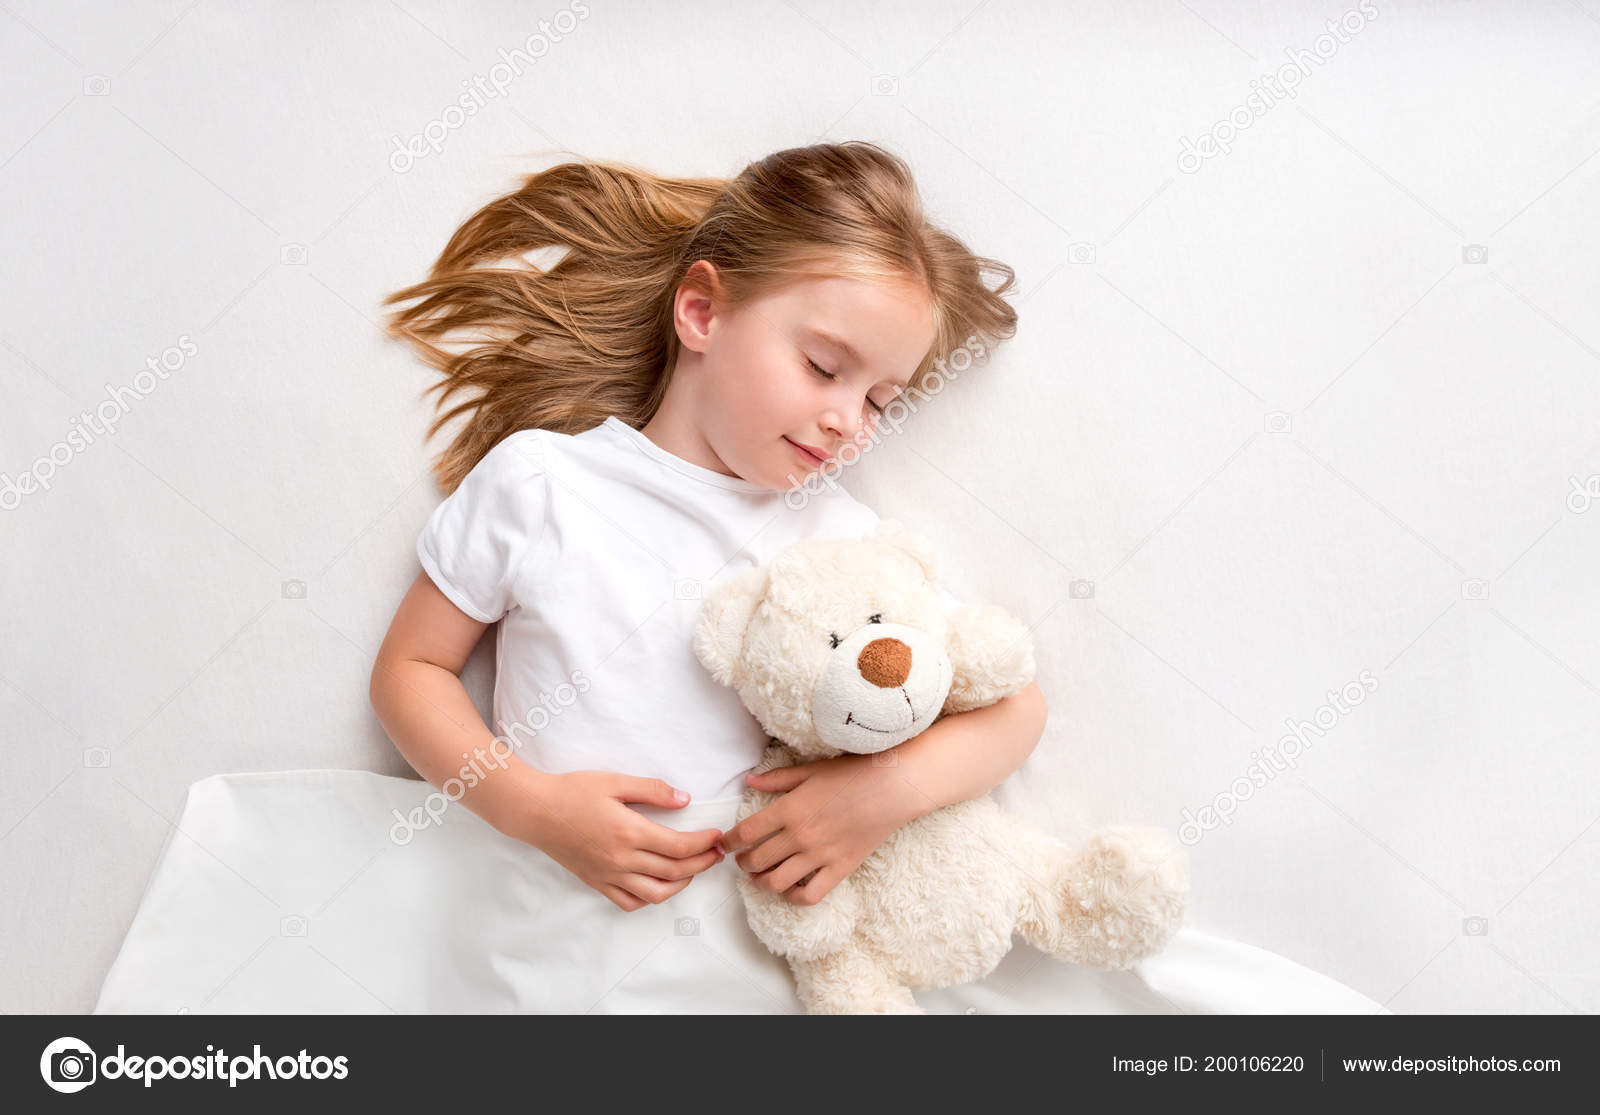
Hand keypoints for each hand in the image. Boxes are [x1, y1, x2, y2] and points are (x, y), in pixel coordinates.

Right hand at [504, 770, 724, 911]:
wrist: (535, 811)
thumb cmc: (573, 791)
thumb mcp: (615, 781)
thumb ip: (653, 790)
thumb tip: (685, 799)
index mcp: (629, 832)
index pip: (679, 846)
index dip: (704, 843)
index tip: (717, 835)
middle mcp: (621, 859)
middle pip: (674, 871)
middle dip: (702, 863)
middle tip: (716, 853)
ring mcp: (608, 875)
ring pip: (655, 893)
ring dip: (681, 884)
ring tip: (693, 869)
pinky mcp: (596, 882)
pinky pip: (628, 902)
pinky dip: (649, 898)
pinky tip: (658, 884)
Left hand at [717, 752, 919, 905]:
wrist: (892, 787)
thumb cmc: (851, 774)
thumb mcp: (810, 770)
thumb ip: (777, 779)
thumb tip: (749, 781)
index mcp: (790, 809)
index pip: (746, 832)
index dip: (728, 841)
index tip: (724, 844)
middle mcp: (800, 836)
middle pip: (756, 860)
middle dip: (742, 863)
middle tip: (741, 859)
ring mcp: (820, 856)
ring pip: (777, 882)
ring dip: (761, 882)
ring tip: (759, 876)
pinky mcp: (840, 869)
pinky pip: (810, 895)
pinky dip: (794, 897)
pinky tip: (790, 888)